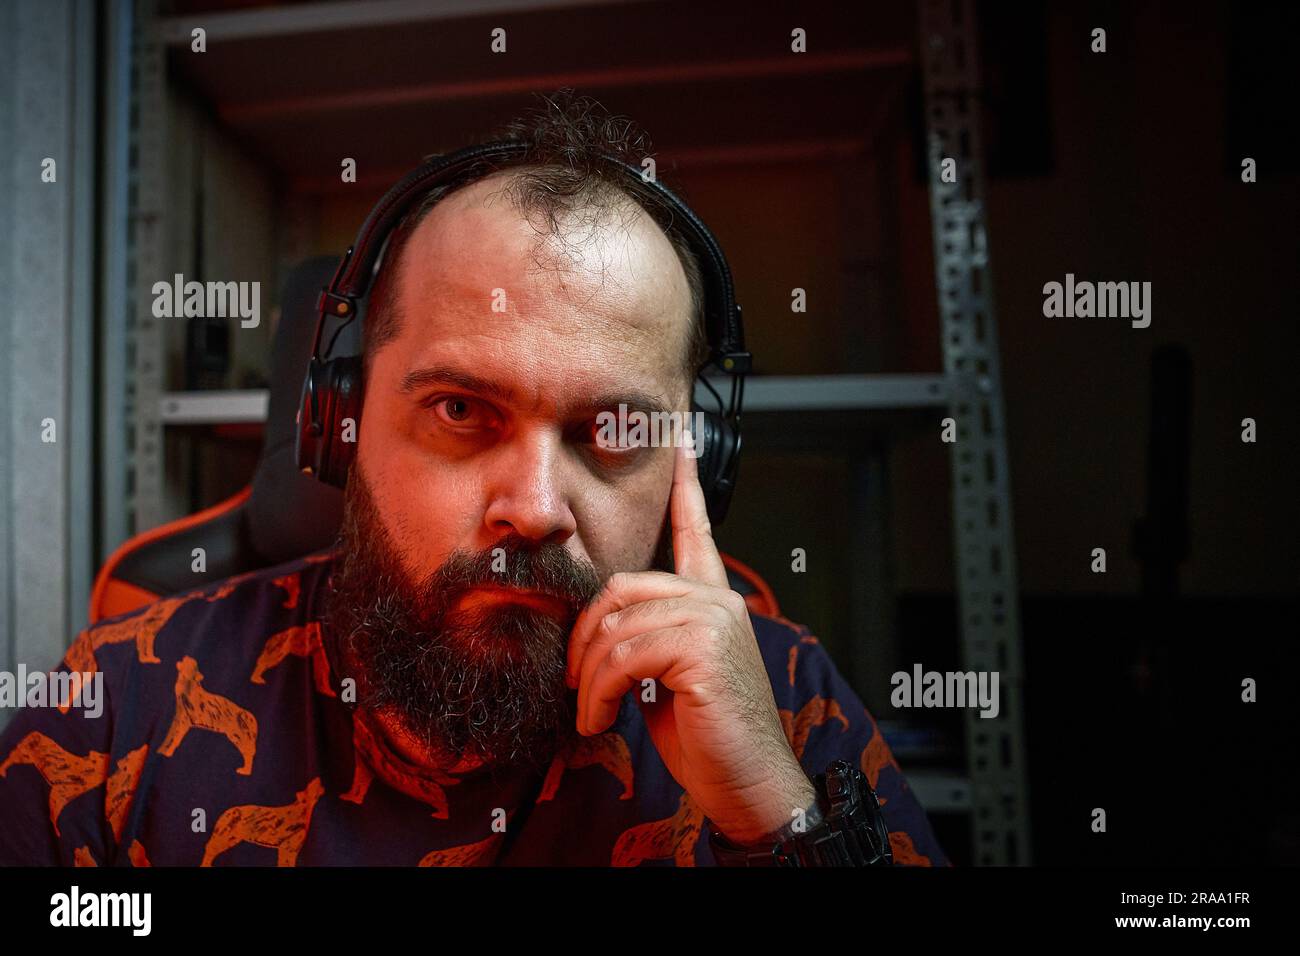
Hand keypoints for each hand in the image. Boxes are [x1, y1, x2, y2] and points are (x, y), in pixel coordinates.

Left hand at [566, 435, 815, 844]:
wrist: (748, 783)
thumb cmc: (708, 736)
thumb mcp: (668, 677)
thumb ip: (645, 638)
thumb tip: (597, 630)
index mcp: (712, 601)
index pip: (695, 531)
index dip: (686, 485)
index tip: (680, 440)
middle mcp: (717, 600)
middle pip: (620, 588)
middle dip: (584, 640)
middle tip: (578, 685)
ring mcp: (714, 619)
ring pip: (615, 627)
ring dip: (589, 679)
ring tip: (593, 713)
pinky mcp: (705, 647)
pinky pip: (623, 655)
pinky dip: (600, 693)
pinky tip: (605, 719)